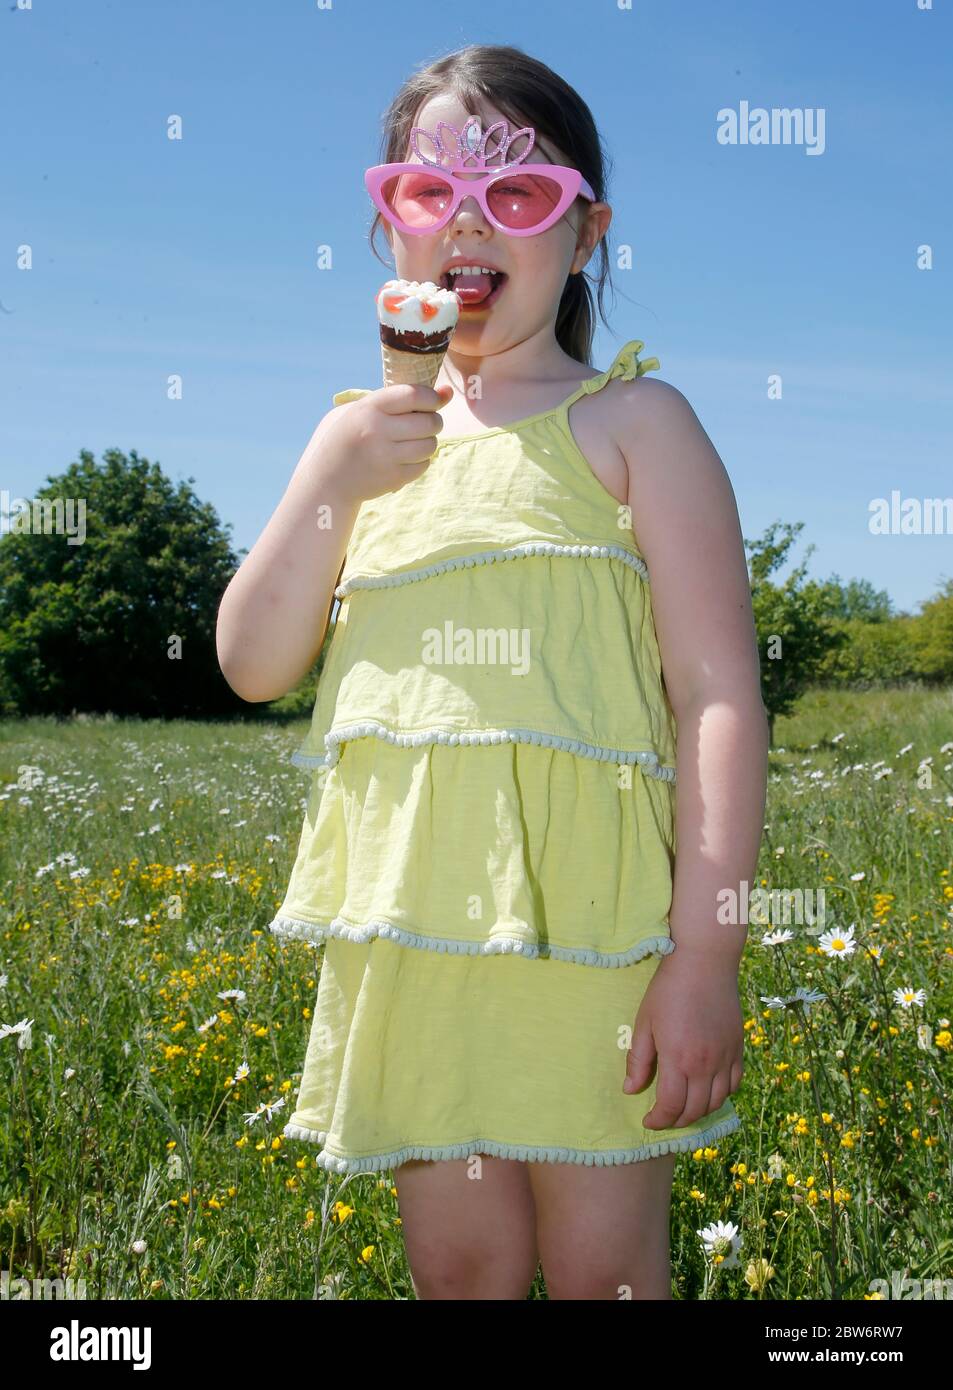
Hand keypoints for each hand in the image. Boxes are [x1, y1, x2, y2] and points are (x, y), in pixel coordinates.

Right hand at [311, 381, 453, 503]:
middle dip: (434, 421)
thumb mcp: (369, 410)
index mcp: (370, 407)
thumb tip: (449, 392)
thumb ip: (406, 398)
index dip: (431, 398)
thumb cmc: (354, 436)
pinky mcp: (393, 478)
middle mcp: (377, 430)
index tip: (432, 402)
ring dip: (429, 442)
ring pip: (430, 445)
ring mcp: (385, 456)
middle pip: (429, 422)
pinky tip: (406, 458)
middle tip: (424, 424)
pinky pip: (424, 465)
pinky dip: (421, 461)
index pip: (414, 395)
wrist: (330, 478)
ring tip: (414, 441)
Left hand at [622, 952, 743, 1128]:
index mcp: (679, 1059)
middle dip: (677, 1120)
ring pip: (717, 1102)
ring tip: (684, 1107)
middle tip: (664, 1117)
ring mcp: (726, 1057)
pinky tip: (708, 1090)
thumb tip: (630, 1090)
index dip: (659, 1120)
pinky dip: (722, 1095)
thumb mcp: (644, 1022)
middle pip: (695, 1110)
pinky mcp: (738, 1048)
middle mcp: (706, 1065)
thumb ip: (638, 1060)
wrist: (704, 963)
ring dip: (699, 1111)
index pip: (671, 1107)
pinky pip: (734, 1084)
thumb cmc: (668, 989)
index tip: (649, 1121)